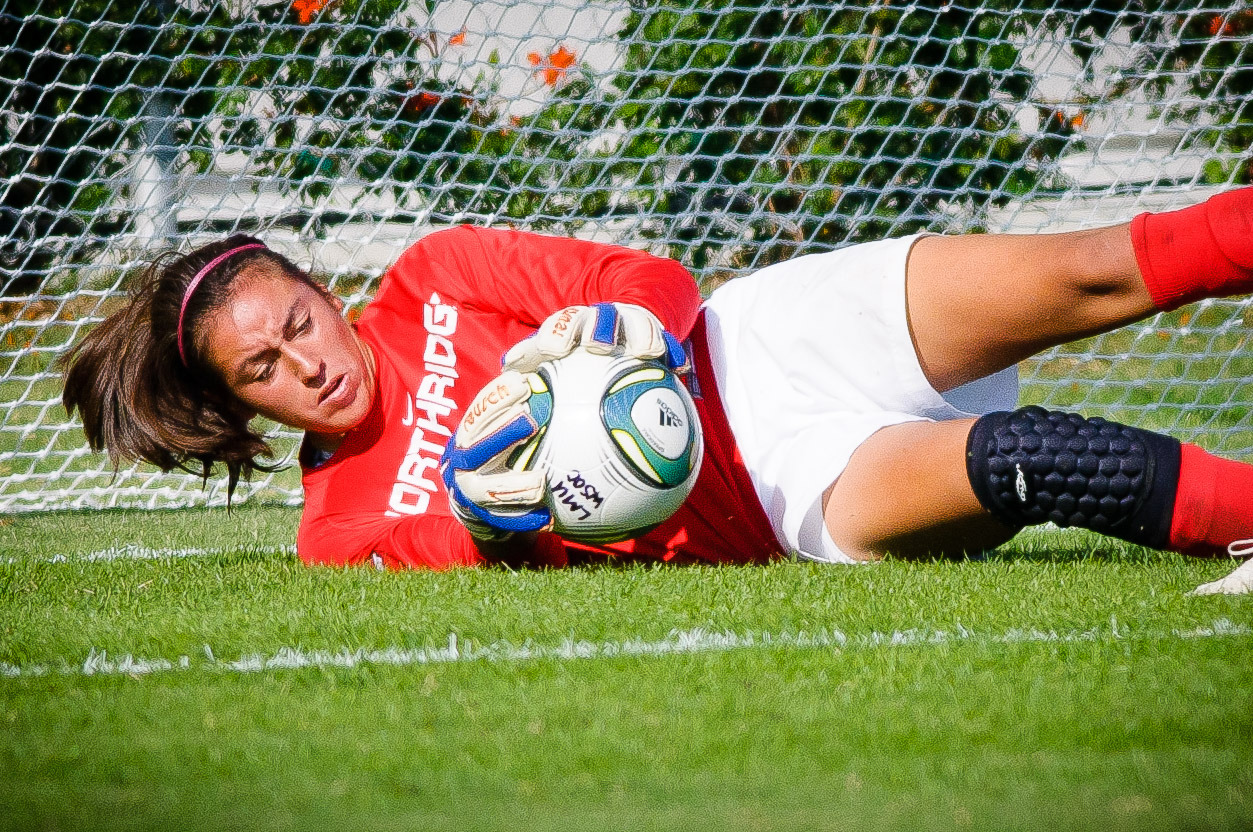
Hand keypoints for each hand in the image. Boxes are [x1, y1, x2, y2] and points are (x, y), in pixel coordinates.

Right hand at [439, 371, 550, 540]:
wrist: (486, 501)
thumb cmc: (510, 450)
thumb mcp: (516, 420)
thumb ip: (532, 396)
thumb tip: (558, 357)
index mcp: (470, 432)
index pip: (479, 411)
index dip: (496, 397)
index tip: (523, 382)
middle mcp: (462, 459)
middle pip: (475, 446)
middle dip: (501, 432)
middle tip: (532, 421)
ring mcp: (468, 490)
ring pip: (485, 489)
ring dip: (512, 484)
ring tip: (541, 481)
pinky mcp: (480, 518)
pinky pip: (502, 521)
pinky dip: (523, 519)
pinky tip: (550, 517)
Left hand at [503, 302, 687, 372]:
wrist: (620, 325)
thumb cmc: (576, 350)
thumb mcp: (553, 352)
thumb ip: (533, 360)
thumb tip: (506, 371)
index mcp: (574, 323)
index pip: (562, 324)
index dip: (557, 333)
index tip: (553, 349)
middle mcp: (603, 320)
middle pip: (599, 318)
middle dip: (598, 327)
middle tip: (595, 344)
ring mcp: (631, 324)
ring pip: (637, 324)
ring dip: (641, 334)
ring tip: (646, 350)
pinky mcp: (656, 335)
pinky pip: (667, 342)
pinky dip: (672, 351)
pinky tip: (678, 365)